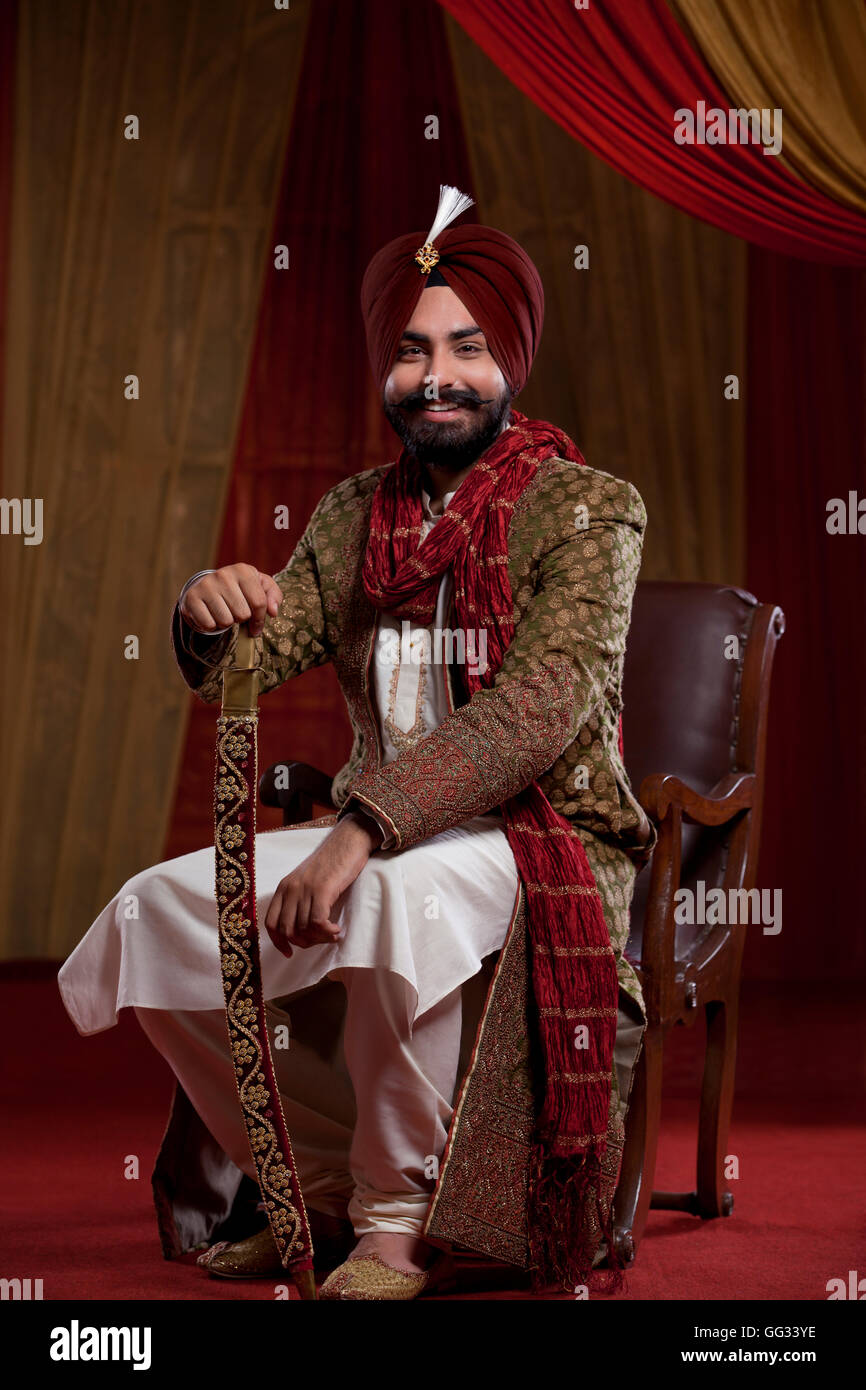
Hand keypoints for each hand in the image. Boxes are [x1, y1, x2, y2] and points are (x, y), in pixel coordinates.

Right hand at [180, 563, 281, 636]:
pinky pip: (209, 625)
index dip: (260, 619)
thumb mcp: (260, 587)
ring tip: (224, 612)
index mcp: (243, 570)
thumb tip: (273, 612)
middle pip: (242, 614)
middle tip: (235, 611)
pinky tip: (211, 614)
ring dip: (227, 623)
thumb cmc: (240, 589)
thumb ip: (274, 596)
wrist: (208, 587)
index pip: (259, 603)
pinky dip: (212, 625)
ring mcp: (206, 585)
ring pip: (226, 621)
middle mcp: (223, 574)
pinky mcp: (192, 598)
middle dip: (241, 618)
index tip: (257, 625)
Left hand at [264, 814, 381, 957]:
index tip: (290, 953)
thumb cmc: (332, 863)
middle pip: (287, 931)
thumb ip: (299, 900)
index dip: (279, 942)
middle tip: (320, 940)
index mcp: (284, 887)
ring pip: (304, 929)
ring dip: (320, 938)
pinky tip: (337, 930)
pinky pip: (318, 922)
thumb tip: (301, 930)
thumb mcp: (308, 881)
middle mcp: (290, 888)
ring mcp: (305, 889)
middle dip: (304, 943)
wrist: (348, 840)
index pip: (270, 923)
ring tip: (333, 934)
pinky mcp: (322, 889)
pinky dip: (327, 932)